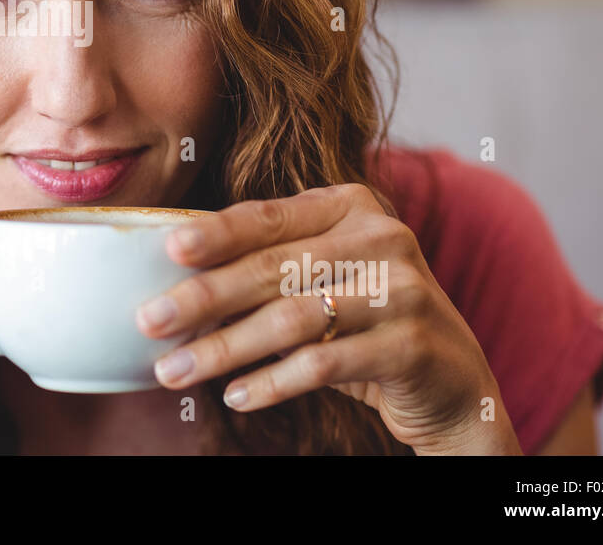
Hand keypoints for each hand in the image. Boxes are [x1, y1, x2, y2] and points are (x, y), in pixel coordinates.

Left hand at [135, 183, 521, 454]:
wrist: (452, 380)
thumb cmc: (364, 319)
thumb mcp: (323, 277)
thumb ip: (270, 266)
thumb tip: (175, 280)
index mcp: (351, 206)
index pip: (270, 217)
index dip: (216, 233)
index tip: (168, 251)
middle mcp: (381, 238)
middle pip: (273, 269)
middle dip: (203, 298)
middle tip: (149, 320)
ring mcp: (402, 290)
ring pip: (292, 320)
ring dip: (224, 349)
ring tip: (174, 370)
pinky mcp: (411, 345)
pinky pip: (324, 364)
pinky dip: (273, 382)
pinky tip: (235, 396)